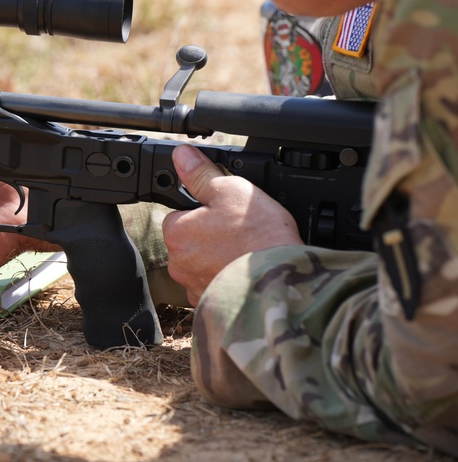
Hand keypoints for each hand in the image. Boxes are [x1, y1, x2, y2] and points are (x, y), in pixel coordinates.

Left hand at [162, 144, 302, 305]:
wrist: (284, 281)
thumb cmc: (258, 236)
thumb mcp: (231, 190)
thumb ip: (202, 174)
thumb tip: (181, 156)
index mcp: (177, 233)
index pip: (178, 215)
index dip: (201, 210)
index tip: (221, 213)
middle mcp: (179, 264)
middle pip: (190, 241)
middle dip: (209, 236)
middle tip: (238, 232)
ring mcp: (194, 287)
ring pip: (202, 265)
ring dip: (218, 259)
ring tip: (245, 251)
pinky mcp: (213, 305)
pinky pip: (216, 286)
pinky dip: (228, 279)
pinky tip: (245, 271)